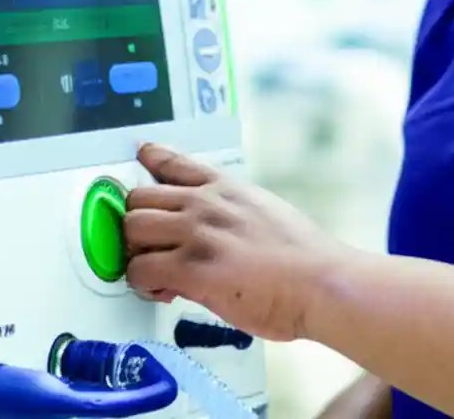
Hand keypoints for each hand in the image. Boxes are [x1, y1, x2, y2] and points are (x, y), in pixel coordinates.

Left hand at [125, 144, 355, 341]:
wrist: (321, 282)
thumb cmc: (304, 257)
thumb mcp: (266, 212)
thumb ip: (231, 213)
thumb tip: (213, 233)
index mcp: (224, 187)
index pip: (171, 162)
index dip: (149, 163)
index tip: (142, 164)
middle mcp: (204, 203)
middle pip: (138, 199)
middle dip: (139, 226)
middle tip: (153, 248)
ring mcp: (196, 233)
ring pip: (131, 229)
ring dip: (136, 253)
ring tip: (156, 272)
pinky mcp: (191, 268)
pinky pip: (139, 270)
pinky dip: (143, 285)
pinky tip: (164, 292)